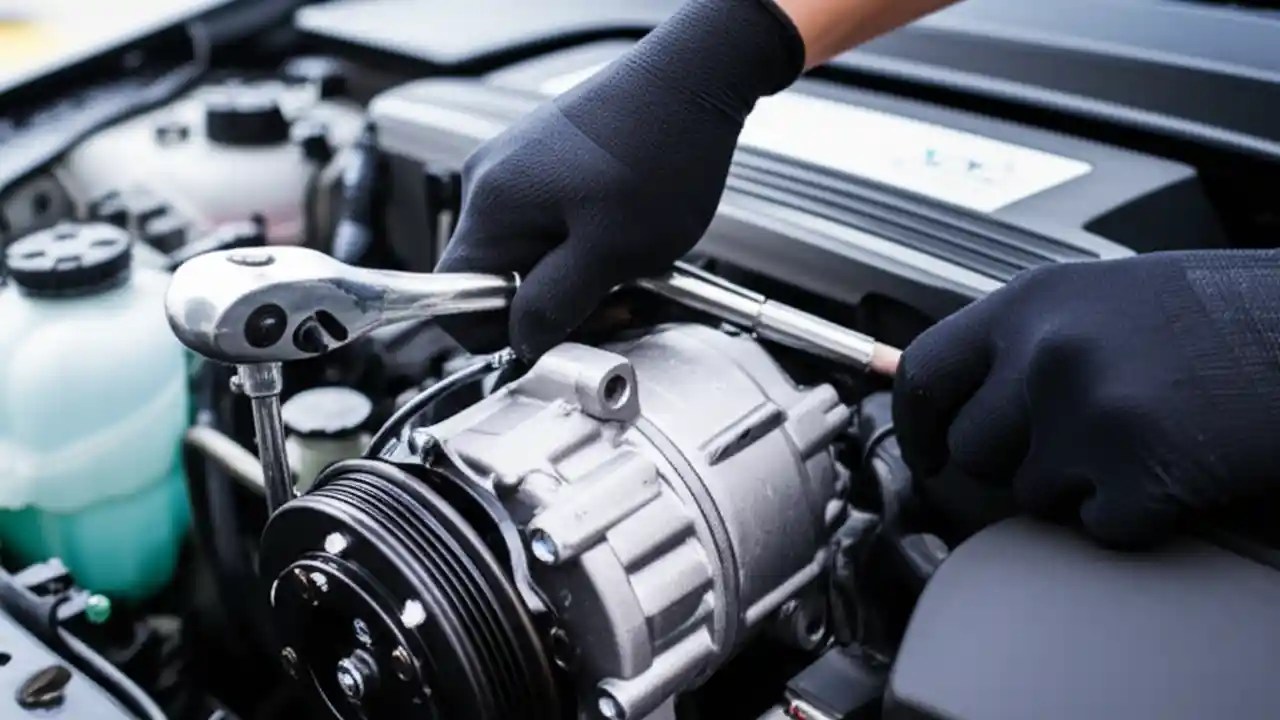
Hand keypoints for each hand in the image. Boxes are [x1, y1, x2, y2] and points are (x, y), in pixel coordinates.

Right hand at [436, 0, 802, 358]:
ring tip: (626, 264)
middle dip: (551, 304)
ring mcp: (517, 168)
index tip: (552, 335)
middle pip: (495, 278)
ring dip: (574, 276)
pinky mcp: (546, 161)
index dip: (498, 332)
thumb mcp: (612, 252)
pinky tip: (623, 238)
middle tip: (611, 303)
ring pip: (527, 255)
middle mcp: (491, 181)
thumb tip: (521, 341)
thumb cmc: (661, 151)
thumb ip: (556, 305)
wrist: (695, 81)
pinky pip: (550, 225)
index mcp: (493, 205)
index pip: (452, 297)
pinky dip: (584, 245)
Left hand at [893, 252, 1279, 546]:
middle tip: (1085, 438)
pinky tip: (1179, 467)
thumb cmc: (1223, 314)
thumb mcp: (1103, 296)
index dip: (916, 423)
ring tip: (1142, 438)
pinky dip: (1137, 514)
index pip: (922, 372)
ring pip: (1029, 494)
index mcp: (1031, 301)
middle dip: (1017, 460)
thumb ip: (1024, 339)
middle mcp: (1045, 351)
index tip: (927, 451)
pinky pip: (1098, 527)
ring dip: (1076, 486)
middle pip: (972, 449)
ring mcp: (1087, 412)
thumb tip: (962, 395)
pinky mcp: (1138, 473)